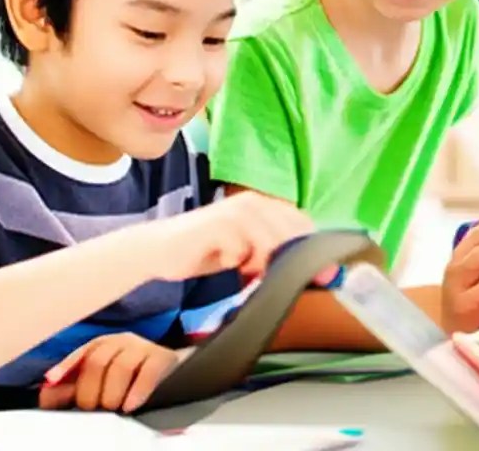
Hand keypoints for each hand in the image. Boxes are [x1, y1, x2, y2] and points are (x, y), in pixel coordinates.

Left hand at [38, 333, 182, 412]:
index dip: (66, 367)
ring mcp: (144, 347)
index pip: (82, 354)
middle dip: (91, 390)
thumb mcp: (98, 382)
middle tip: (94, 408)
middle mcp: (122, 341)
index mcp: (103, 345)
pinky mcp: (163, 358)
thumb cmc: (130, 379)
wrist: (172, 373)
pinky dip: (137, 391)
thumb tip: (46, 396)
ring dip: (113, 393)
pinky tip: (130, 405)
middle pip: (98, 362)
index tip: (53, 381)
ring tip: (114, 408)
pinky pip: (148, 372)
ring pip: (121, 367)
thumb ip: (70, 390)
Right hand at [129, 192, 327, 284]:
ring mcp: (236, 211)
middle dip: (291, 261)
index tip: (319, 275)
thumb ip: (277, 252)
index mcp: (265, 205)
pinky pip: (243, 250)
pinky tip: (225, 261)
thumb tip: (318, 273)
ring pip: (272, 243)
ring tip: (243, 268)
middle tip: (271, 276)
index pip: (303, 224)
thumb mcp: (249, 251)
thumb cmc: (209, 251)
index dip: (313, 250)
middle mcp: (254, 202)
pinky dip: (237, 262)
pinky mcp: (219, 224)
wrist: (159, 251)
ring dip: (261, 263)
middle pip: (293, 234)